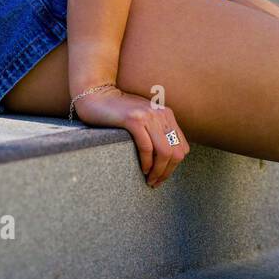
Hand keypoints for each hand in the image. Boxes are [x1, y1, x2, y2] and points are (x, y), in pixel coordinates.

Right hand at [70, 86, 189, 187]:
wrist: (97, 95)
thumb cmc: (118, 111)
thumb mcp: (144, 117)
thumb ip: (157, 130)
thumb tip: (167, 158)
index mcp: (166, 115)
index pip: (182, 147)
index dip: (174, 166)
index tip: (162, 176)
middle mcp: (161, 114)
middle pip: (176, 152)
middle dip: (167, 172)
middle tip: (155, 183)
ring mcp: (148, 116)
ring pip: (164, 152)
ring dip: (158, 171)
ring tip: (149, 180)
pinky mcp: (133, 120)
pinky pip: (147, 147)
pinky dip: (146, 162)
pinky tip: (142, 169)